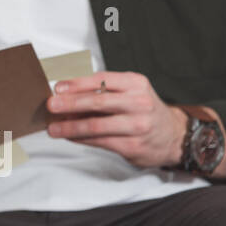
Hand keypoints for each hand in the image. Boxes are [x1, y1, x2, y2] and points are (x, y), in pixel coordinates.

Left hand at [48, 71, 187, 167]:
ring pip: (96, 125)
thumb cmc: (144, 110)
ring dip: (70, 126)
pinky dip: (81, 138)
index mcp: (135, 83)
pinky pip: (100, 141)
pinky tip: (69, 136)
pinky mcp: (133, 146)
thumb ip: (103, 91)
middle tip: (51, 105)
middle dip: (70, 104)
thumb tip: (66, 94)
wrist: (174, 135)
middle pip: (97, 102)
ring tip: (54, 128)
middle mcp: (138, 103)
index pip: (102, 80)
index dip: (77, 83)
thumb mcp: (130, 91)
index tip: (58, 87)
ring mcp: (137, 125)